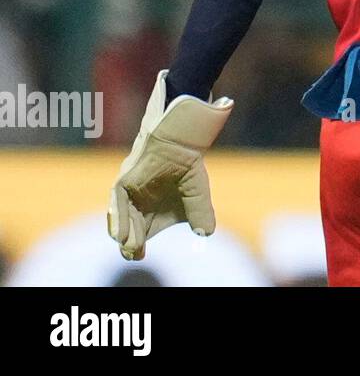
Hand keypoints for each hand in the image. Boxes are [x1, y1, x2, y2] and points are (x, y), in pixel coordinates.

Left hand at [108, 71, 233, 259]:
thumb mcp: (197, 195)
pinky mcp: (122, 184)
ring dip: (125, 235)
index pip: (141, 236)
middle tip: (136, 253)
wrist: (181, 141)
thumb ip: (201, 214)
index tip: (141, 256)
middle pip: (130, 233)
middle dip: (131, 246)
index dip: (138, 248)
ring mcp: (127, 197)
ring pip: (121, 222)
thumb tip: (206, 233)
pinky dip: (118, 220)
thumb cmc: (187, 166)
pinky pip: (116, 205)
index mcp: (152, 215)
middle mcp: (137, 208)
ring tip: (130, 247)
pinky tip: (120, 233)